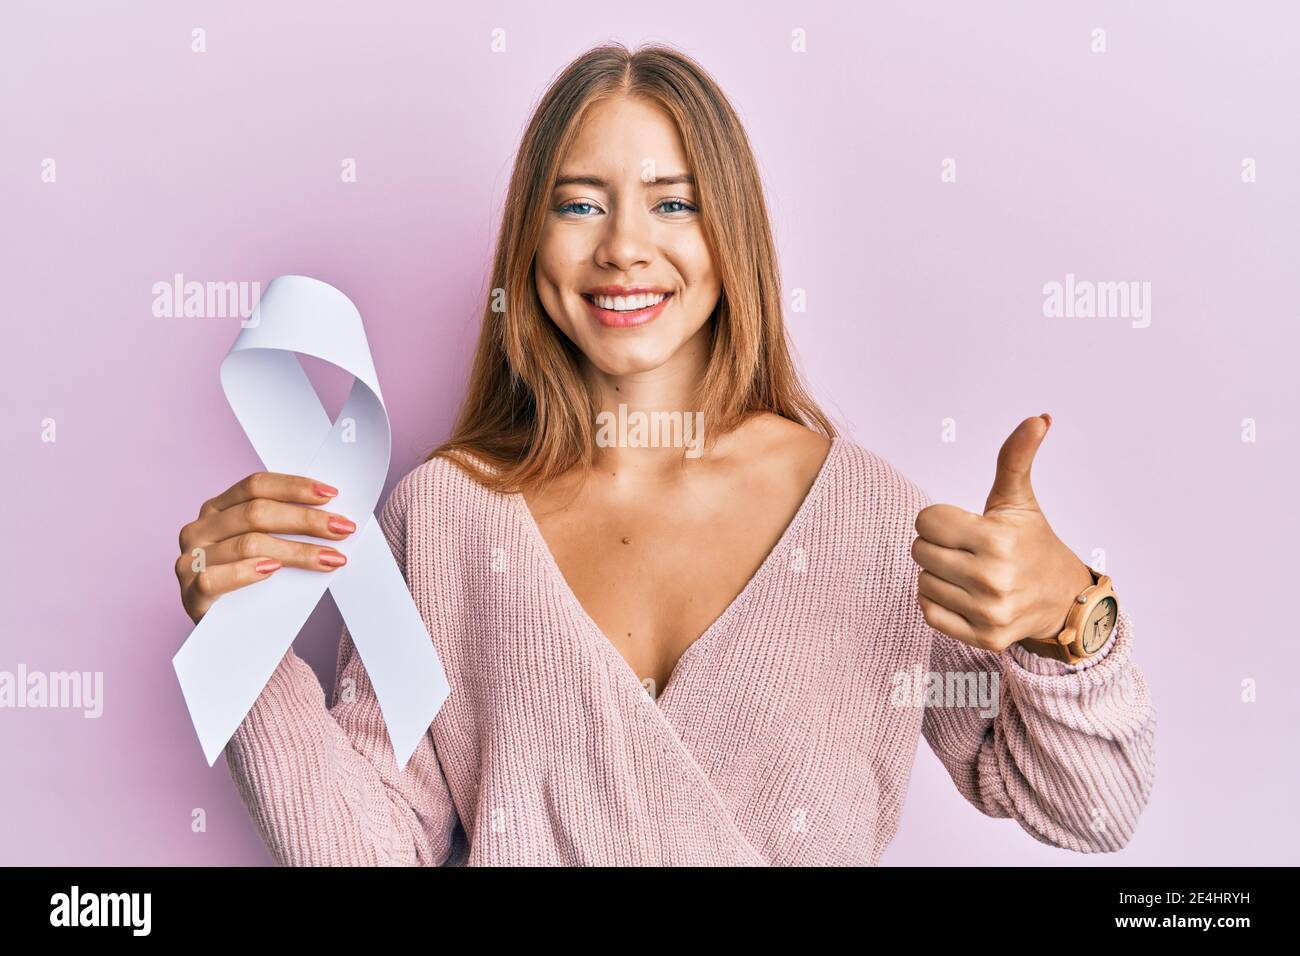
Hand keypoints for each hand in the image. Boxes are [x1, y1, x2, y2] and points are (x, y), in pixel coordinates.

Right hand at [175, 472, 356, 623]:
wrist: (236, 636)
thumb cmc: (258, 585)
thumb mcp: (270, 549)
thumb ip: (286, 529)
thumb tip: (333, 518)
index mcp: (218, 508)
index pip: (256, 485)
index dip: (294, 487)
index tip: (331, 495)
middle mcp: (199, 529)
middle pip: (256, 513)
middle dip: (306, 520)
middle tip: (342, 529)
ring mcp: (189, 560)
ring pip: (247, 544)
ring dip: (296, 551)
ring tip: (330, 558)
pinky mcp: (189, 593)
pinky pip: (216, 578)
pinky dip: (247, 572)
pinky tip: (274, 570)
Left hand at [910, 413, 1093, 653]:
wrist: (1065, 601)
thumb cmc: (1032, 543)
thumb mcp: (1020, 500)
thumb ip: (1017, 457)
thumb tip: (1038, 417)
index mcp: (998, 539)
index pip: (926, 521)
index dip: (940, 519)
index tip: (964, 525)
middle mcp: (993, 578)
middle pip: (919, 551)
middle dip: (937, 545)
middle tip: (966, 549)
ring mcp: (989, 612)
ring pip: (922, 582)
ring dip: (938, 575)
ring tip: (968, 572)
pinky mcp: (984, 638)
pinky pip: (928, 612)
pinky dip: (937, 602)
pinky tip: (963, 594)